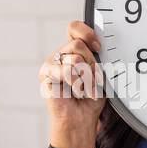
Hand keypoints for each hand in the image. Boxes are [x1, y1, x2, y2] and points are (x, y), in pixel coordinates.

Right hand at [38, 20, 105, 145]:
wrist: (81, 120)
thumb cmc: (91, 97)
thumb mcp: (100, 72)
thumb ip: (97, 56)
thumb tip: (98, 45)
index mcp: (73, 50)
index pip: (74, 28)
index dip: (87, 34)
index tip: (98, 47)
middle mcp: (61, 55)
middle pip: (79, 44)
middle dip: (92, 64)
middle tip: (94, 80)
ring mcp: (52, 64)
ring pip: (75, 58)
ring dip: (87, 77)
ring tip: (85, 89)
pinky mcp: (46, 74)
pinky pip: (67, 71)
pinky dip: (78, 84)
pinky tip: (77, 92)